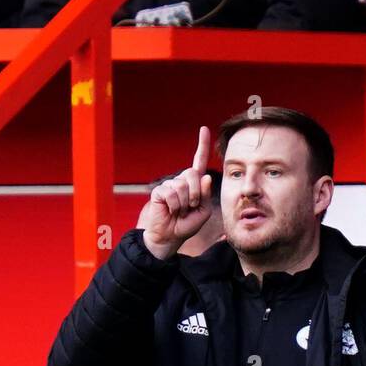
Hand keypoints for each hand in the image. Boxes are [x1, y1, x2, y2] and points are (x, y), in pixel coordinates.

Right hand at [140, 126, 213, 260]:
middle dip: (195, 194)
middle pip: (193, 175)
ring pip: (182, 186)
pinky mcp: (160, 191)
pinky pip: (171, 194)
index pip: (199, 162)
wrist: (169, 236)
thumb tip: (206, 176)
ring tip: (179, 211)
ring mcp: (170, 185)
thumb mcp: (203, 212)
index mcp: (194, 184)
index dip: (202, 146)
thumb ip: (206, 196)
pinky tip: (170, 210)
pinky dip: (174, 206)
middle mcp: (182, 181)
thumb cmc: (186, 224)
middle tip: (190, 207)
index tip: (204, 129)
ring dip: (184, 203)